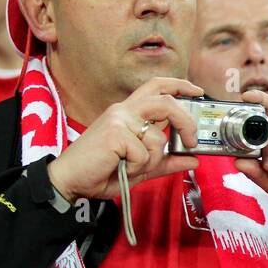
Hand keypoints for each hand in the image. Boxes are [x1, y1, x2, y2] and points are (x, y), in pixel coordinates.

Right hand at [46, 77, 203, 201]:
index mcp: (128, 112)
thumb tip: (194, 159)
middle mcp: (123, 110)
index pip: (156, 86)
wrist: (70, 181)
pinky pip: (145, 154)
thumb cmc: (101, 171)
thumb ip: (167, 162)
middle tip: (191, 141)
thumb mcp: (141, 167)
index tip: (197, 92)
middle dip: (186, 122)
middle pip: (166, 103)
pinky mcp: (115, 133)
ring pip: (158, 138)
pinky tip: (120, 168)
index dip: (179, 85)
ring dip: (151, 161)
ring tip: (131, 167)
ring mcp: (119, 120)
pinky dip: (138, 168)